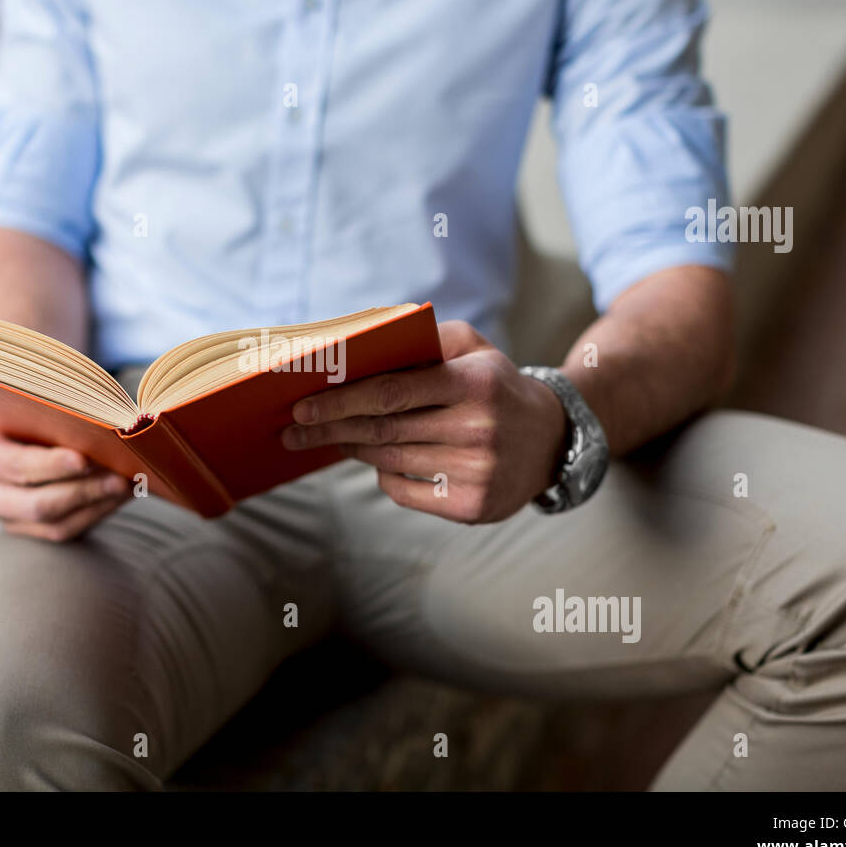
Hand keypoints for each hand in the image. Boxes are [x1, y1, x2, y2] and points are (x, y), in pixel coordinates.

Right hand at [0, 427, 129, 540]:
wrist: (24, 442)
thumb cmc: (35, 421)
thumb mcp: (37, 414)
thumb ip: (59, 418)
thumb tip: (103, 425)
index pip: (19, 466)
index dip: (52, 465)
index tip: (85, 460)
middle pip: (38, 504)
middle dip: (85, 491)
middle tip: (121, 478)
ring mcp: (9, 519)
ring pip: (57, 524)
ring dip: (98, 504)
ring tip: (128, 485)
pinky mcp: (32, 533)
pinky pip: (68, 531)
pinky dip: (99, 512)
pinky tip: (122, 495)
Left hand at [281, 320, 567, 522]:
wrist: (552, 440)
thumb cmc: (495, 385)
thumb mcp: (473, 348)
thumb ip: (422, 340)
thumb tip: (361, 349)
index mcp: (474, 383)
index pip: (391, 392)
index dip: (341, 400)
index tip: (302, 405)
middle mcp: (478, 429)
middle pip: (383, 431)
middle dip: (330, 429)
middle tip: (293, 429)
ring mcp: (477, 472)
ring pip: (389, 460)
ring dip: (352, 448)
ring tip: (330, 437)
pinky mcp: (472, 506)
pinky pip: (403, 491)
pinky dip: (384, 473)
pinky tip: (380, 459)